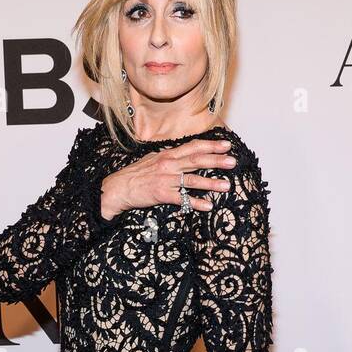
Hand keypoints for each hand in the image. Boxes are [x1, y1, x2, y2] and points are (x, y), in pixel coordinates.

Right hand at [99, 138, 236, 220]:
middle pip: (197, 160)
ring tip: (226, 185)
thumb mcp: (153, 159)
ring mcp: (165, 180)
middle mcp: (168, 164)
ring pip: (192, 180)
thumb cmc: (136, 175)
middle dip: (216, 160)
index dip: (210, 145)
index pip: (193, 147)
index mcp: (168, 154)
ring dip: (211, 183)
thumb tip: (183, 154)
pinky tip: (207, 206)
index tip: (226, 145)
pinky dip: (195, 203)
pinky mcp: (161, 195)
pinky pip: (182, 199)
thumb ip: (170, 157)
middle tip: (232, 161)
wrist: (118, 188)